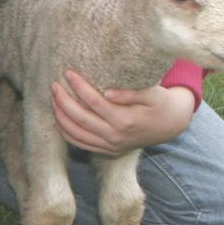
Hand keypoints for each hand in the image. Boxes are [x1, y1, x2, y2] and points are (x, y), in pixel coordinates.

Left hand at [51, 69, 194, 155]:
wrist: (170, 125)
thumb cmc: (160, 104)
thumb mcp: (153, 94)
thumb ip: (131, 93)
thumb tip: (107, 92)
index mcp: (126, 121)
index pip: (94, 102)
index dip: (79, 87)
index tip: (68, 73)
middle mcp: (116, 136)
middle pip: (80, 119)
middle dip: (63, 101)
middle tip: (53, 85)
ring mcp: (111, 146)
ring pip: (76, 134)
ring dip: (60, 117)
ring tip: (53, 99)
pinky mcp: (108, 151)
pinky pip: (80, 144)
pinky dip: (66, 132)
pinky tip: (59, 118)